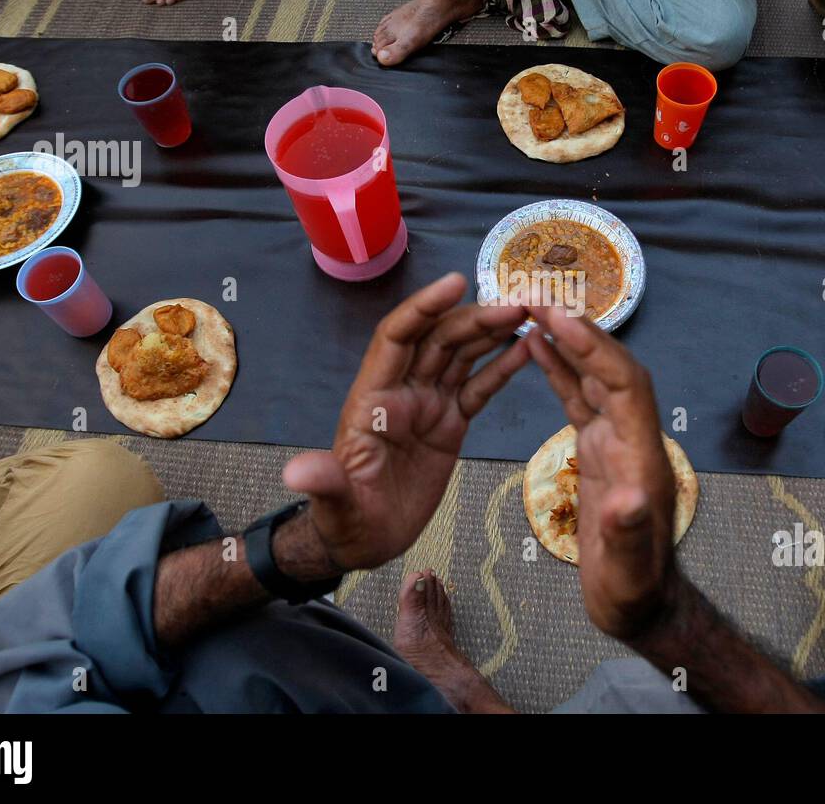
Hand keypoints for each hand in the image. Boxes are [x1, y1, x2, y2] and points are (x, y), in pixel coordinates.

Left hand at [283, 274, 528, 570]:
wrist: (365, 542)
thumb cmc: (345, 521)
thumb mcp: (335, 505)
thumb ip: (324, 483)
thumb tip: (297, 471)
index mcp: (372, 400)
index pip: (397, 339)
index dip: (423, 308)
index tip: (456, 283)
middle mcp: (401, 393)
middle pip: (437, 339)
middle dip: (473, 318)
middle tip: (515, 304)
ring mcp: (427, 405)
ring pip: (460, 355)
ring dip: (490, 333)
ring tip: (526, 315)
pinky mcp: (449, 423)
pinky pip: (478, 387)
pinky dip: (501, 367)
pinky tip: (527, 349)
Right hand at [524, 306, 677, 641]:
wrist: (638, 603)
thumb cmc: (633, 588)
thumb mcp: (629, 567)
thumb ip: (630, 532)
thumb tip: (626, 499)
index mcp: (641, 455)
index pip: (624, 385)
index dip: (595, 349)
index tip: (560, 319)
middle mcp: (632, 438)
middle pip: (610, 368)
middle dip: (580, 331)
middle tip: (540, 297)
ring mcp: (616, 441)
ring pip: (595, 376)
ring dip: (569, 342)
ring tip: (535, 309)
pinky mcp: (599, 450)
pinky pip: (580, 397)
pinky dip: (561, 369)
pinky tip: (539, 347)